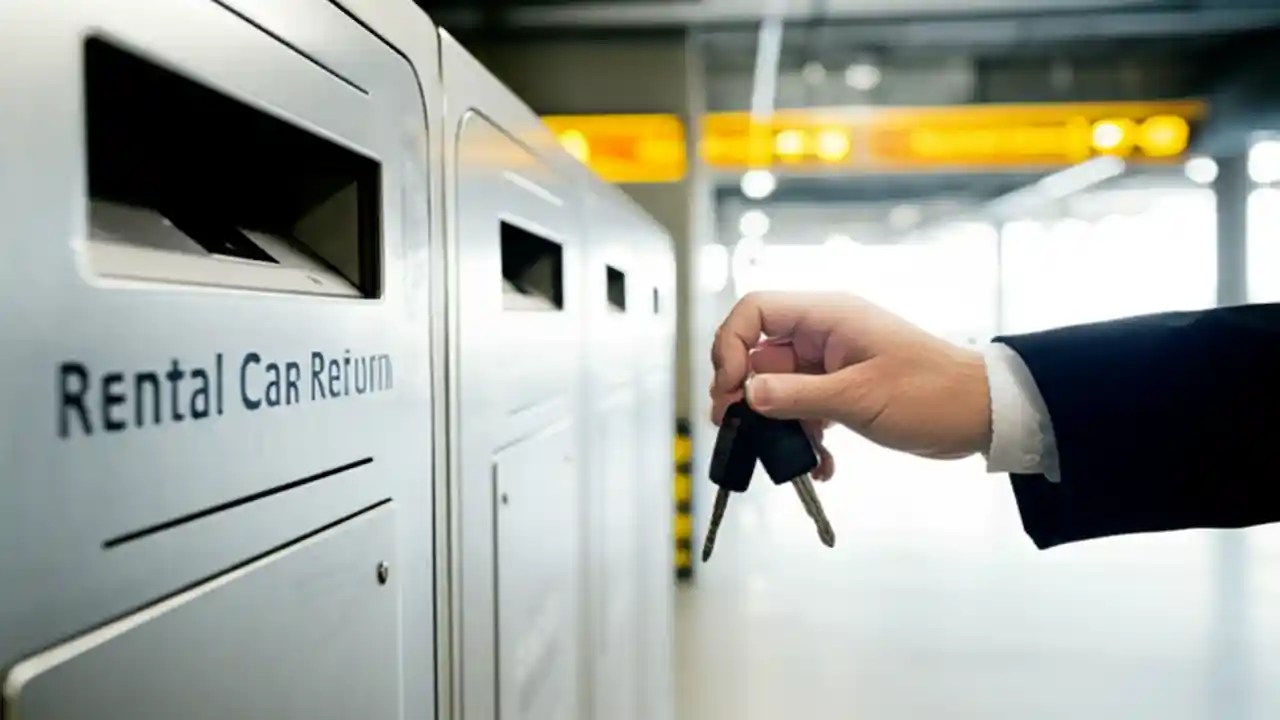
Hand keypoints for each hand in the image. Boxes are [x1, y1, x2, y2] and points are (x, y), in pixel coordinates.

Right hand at [710, 291, 990, 461]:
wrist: (982, 414)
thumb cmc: (932, 394)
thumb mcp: (858, 397)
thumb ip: (796, 396)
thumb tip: (745, 395)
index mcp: (828, 316)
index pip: (755, 311)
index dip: (731, 345)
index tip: (730, 388)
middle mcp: (825, 334)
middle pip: (759, 353)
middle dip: (744, 394)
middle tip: (736, 427)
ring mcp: (833, 363)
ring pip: (779, 387)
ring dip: (777, 423)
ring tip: (784, 456)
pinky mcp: (843, 390)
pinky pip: (805, 408)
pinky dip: (805, 435)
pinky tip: (821, 465)